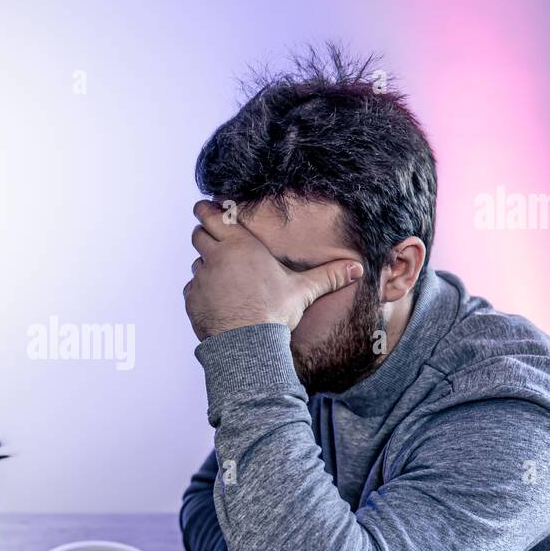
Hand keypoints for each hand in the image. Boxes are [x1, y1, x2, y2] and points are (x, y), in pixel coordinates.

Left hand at [183, 200, 363, 340]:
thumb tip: (357, 269)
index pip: (212, 215)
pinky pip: (192, 289)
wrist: (248, 344)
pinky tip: (216, 300)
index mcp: (240, 245)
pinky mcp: (192, 300)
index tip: (206, 207)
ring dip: (205, 265)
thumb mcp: (303, 290)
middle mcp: (216, 257)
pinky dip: (201, 291)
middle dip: (204, 233)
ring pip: (196, 262)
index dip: (207, 209)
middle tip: (213, 237)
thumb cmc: (274, 313)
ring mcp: (201, 279)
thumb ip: (328, 276)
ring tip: (221, 275)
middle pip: (198, 234)